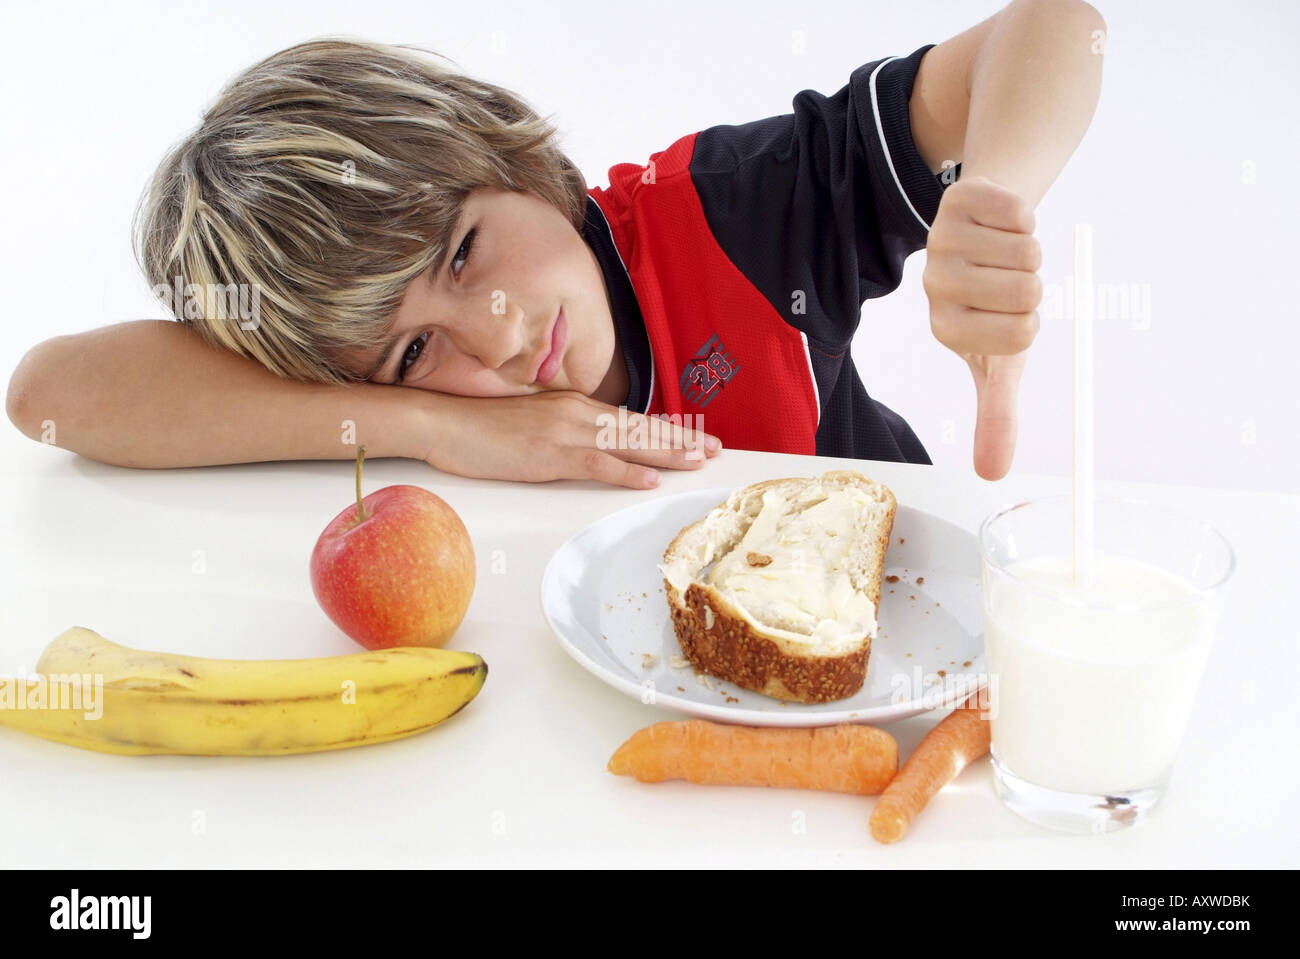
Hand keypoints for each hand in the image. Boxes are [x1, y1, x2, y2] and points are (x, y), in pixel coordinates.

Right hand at [418, 390, 721, 489]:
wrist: (446, 421)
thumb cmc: (484, 427)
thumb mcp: (534, 423)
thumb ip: (566, 430)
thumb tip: (594, 444)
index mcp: (574, 407)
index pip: (631, 420)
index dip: (667, 430)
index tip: (696, 438)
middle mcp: (576, 414)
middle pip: (639, 428)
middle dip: (680, 440)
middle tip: (715, 449)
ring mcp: (564, 433)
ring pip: (627, 443)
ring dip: (665, 453)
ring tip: (697, 461)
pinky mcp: (548, 454)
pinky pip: (595, 464)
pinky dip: (624, 472)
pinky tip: (648, 479)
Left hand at [923, 175, 1041, 480]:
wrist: (982, 234)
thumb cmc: (995, 303)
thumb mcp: (998, 360)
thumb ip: (995, 417)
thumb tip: (993, 476)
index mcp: (946, 328)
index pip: (1021, 334)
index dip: (1033, 321)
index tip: (1009, 314)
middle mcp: (935, 287)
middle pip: (1028, 290)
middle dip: (1035, 283)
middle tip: (1009, 278)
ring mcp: (941, 240)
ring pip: (1028, 250)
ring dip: (1032, 249)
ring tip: (1005, 251)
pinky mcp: (958, 199)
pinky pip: (1021, 210)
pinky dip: (1027, 215)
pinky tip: (1001, 221)